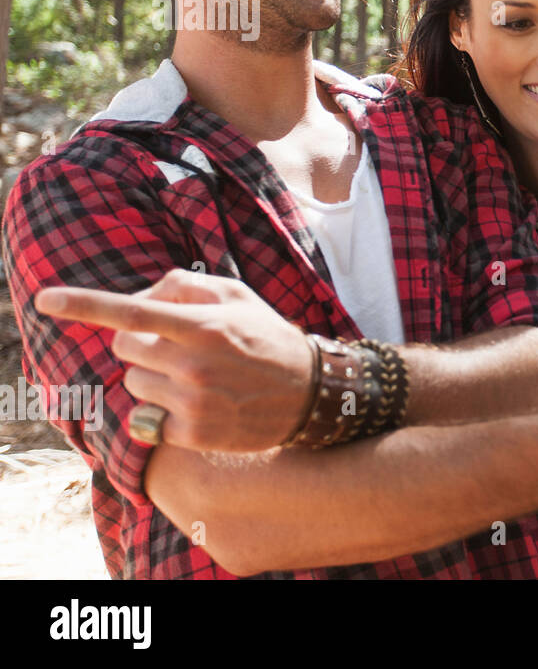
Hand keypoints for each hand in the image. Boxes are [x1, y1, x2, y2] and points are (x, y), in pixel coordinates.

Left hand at [34, 270, 314, 451]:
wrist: (310, 393)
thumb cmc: (266, 336)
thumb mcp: (236, 296)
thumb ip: (184, 286)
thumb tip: (138, 301)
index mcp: (202, 324)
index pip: (131, 313)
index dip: (84, 304)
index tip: (45, 299)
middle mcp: (193, 363)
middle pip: (125, 349)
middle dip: (140, 344)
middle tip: (177, 346)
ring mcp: (192, 401)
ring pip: (134, 383)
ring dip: (154, 378)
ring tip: (197, 377)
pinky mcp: (192, 433)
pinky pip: (147, 417)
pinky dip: (163, 410)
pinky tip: (199, 404)